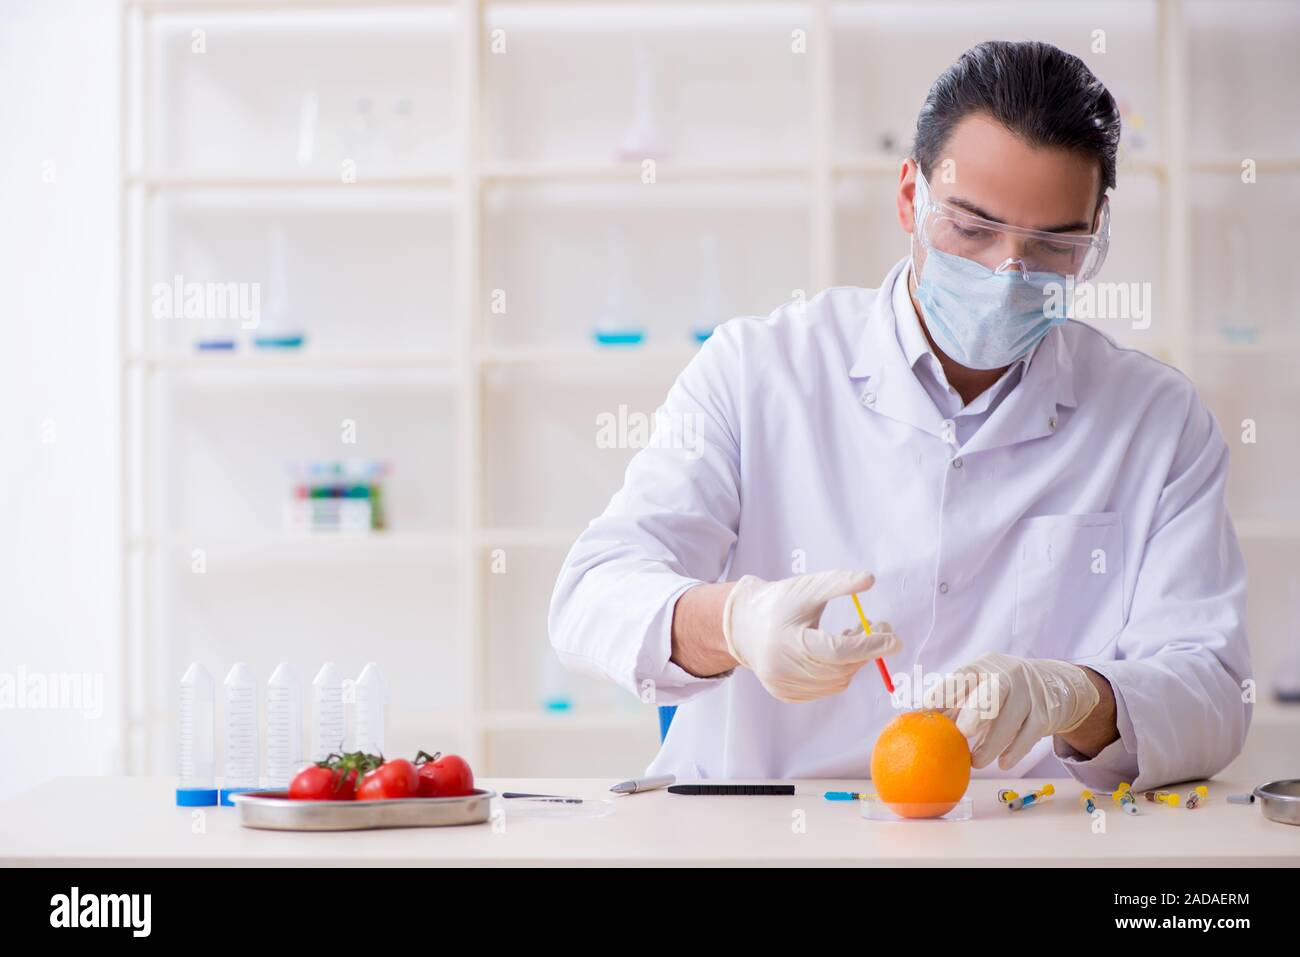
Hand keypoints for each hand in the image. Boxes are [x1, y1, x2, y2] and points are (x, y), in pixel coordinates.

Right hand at [722, 570, 901, 702]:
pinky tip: (836, 653)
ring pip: (837, 682)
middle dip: (867, 651)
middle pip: (840, 669)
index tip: (894, 639)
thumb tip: (869, 579)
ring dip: (854, 662)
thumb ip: (837, 583)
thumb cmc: (777, 603)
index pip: (837, 651)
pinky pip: (826, 688)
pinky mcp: (786, 693)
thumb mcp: (807, 588)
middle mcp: (781, 669)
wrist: (743, 625)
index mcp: (786, 641)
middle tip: (880, 628)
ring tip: (853, 635)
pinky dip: (838, 672)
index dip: (868, 645)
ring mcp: (783, 685)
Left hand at [924, 652, 1099, 769]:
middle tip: (964, 731)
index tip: (927, 706)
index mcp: (983, 667)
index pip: (962, 676)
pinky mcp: (1045, 713)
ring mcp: (1029, 694)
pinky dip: (1015, 751)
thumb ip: (952, 702)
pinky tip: (1004, 763)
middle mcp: (1008, 675)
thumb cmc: (1000, 691)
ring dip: (993, 743)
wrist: (1052, 685)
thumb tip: (914, 719)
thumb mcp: (979, 687)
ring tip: (976, 762)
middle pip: (995, 690)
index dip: (945, 690)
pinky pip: (1030, 734)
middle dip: (978, 710)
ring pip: (1012, 718)